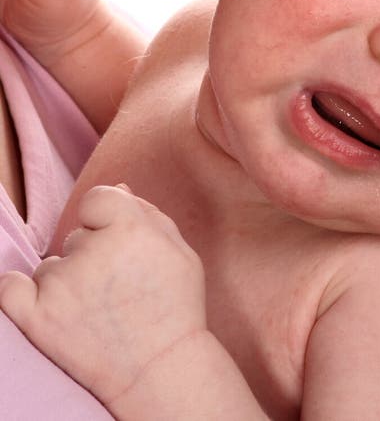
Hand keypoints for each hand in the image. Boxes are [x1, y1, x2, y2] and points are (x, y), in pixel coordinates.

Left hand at [0, 185, 208, 408]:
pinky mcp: (37, 317)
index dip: (107, 218)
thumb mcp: (180, 251)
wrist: (160, 372)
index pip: (97, 198)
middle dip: (92, 254)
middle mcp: (91, 249)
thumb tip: (118, 189)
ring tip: (96, 312)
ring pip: (51, 266)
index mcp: (129, 226)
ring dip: (66, 281)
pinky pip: (9, 288)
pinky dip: (20, 292)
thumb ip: (150, 213)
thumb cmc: (176, 308)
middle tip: (117, 288)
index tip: (118, 243)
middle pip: (76, 235)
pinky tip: (44, 304)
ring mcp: (61, 284)